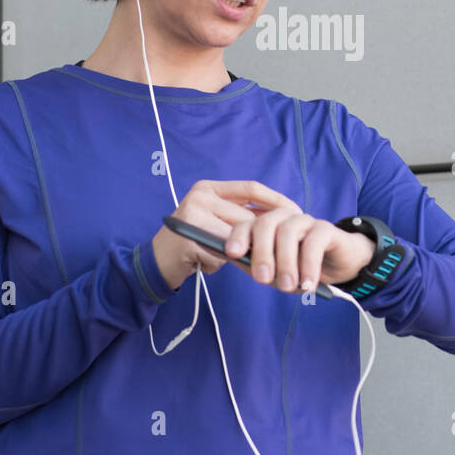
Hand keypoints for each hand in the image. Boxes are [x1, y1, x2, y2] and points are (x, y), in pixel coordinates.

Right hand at [151, 180, 301, 290]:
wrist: (157, 262)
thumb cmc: (193, 243)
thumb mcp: (216, 221)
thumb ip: (242, 218)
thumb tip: (283, 220)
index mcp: (210, 188)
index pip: (251, 188)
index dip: (276, 200)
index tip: (296, 213)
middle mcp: (200, 196)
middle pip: (247, 216)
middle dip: (266, 235)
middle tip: (284, 250)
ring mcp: (193, 216)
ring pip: (238, 236)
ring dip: (247, 253)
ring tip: (253, 261)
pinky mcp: (189, 239)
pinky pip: (222, 254)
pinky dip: (226, 263)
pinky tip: (220, 266)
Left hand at [222, 209, 375, 294]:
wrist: (337, 265)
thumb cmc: (298, 267)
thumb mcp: (273, 272)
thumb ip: (251, 264)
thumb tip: (226, 257)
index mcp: (264, 226)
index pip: (245, 224)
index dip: (238, 237)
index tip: (232, 253)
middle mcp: (282, 219)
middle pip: (265, 224)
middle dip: (261, 252)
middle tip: (262, 279)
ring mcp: (304, 221)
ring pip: (288, 231)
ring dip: (285, 261)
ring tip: (287, 286)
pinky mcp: (325, 228)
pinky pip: (314, 242)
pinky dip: (309, 264)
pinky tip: (308, 284)